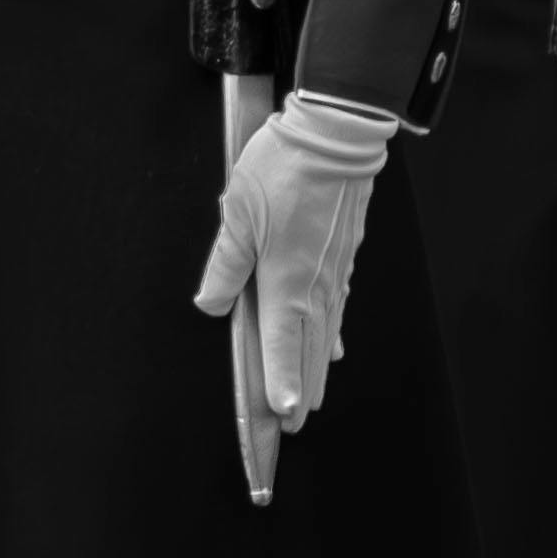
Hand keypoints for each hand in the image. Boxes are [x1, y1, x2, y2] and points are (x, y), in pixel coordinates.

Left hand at [194, 87, 392, 430]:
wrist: (335, 133)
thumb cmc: (284, 168)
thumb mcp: (237, 213)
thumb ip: (224, 264)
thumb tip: (211, 304)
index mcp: (286, 280)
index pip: (282, 346)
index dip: (280, 384)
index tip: (282, 417)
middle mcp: (315, 284)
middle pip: (310, 350)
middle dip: (302, 389)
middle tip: (295, 425)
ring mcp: (335, 270)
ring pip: (327, 332)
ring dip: (318, 368)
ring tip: (313, 396)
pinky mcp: (345, 254)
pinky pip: (338, 306)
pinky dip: (333, 332)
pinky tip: (334, 342)